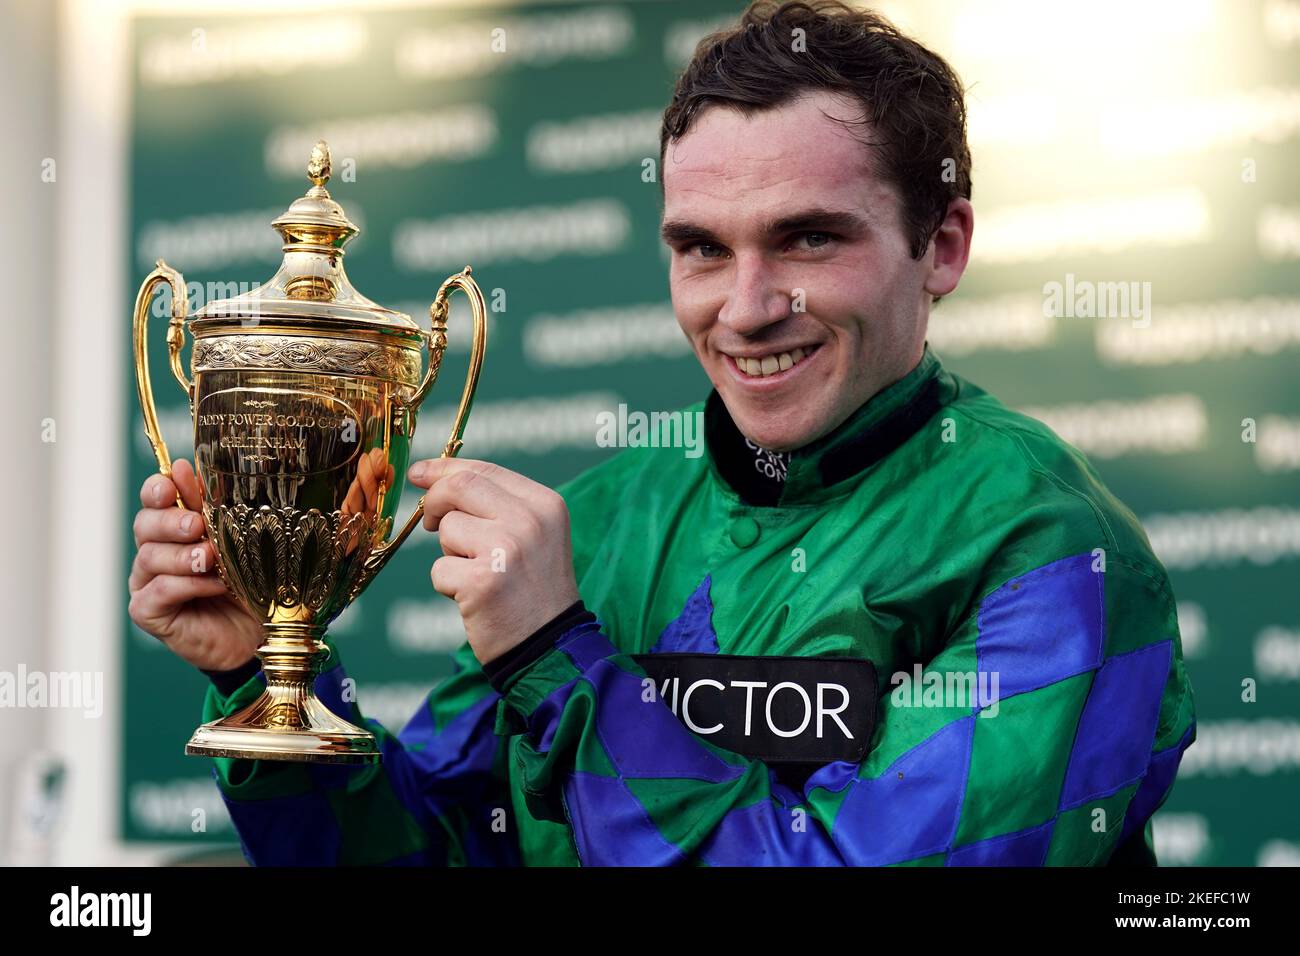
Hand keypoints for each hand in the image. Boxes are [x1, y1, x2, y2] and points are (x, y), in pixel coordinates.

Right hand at [127, 459, 263, 671]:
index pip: (153, 499)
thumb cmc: (251, 584)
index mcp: (174, 528)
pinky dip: (185, 585)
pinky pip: (157, 591)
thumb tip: (183, 467)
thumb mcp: (237, 541)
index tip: (170, 485)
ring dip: (182, 556)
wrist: (260, 632)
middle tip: (196, 526)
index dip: (157, 489)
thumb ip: (212, 509)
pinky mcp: (149, 612)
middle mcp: (155, 552)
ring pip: (149, 557)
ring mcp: (148, 582)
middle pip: (144, 525)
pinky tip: (213, 585)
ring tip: (211, 559)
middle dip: (169, 522)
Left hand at [408, 458, 579, 664]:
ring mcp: (506, 549)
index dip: (445, 469)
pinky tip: (475, 599)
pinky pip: (440, 569)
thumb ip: (495, 505)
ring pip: (448, 529)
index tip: (419, 474)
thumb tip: (433, 479)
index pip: (485, 470)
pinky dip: (449, 586)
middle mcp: (529, 521)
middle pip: (460, 487)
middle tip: (431, 522)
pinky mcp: (482, 582)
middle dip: (435, 502)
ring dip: (450, 554)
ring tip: (479, 574)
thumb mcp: (533, 534)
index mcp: (545, 504)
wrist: (551, 645)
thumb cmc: (534, 588)